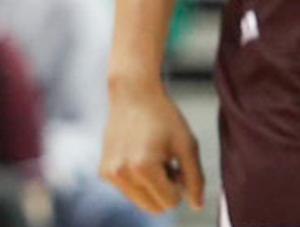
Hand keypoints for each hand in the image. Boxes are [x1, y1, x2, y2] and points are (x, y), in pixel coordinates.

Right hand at [100, 78, 204, 212]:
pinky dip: (138, 181)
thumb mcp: (187, 145)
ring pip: (141, 202)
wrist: (132, 92)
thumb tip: (196, 206)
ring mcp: (109, 173)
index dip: (180, 186)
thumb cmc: (163, 116)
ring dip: (152, 187)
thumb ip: (195, 179)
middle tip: (167, 163)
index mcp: (143, 167)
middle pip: (154, 208)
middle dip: (165, 191)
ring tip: (153, 158)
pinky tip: (140, 155)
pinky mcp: (103, 171)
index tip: (177, 163)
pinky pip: (129, 191)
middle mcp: (122, 173)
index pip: (170, 202)